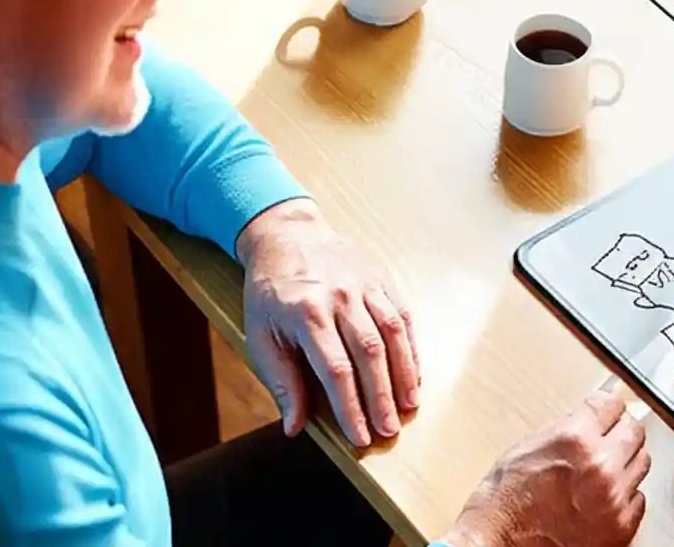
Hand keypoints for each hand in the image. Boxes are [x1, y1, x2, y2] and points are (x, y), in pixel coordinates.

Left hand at [237, 198, 419, 446]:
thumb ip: (281, 381)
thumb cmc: (270, 293)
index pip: (335, 369)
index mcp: (305, 313)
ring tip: (409, 406)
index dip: (351, 407)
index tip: (360, 437)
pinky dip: (411, 348)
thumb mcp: (260, 336)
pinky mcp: (381, 278)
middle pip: (368, 353)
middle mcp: (339, 297)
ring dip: (404, 373)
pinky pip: (402, 315)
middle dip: (382, 397)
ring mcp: (364, 284)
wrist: (287, 236)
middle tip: (390, 430)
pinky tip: (414, 374)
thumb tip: (295, 426)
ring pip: (392, 332)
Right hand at [439, 391, 650, 546]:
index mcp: (575, 440)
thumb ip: (570, 426)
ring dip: (624, 462)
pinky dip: (624, 495)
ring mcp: (614, 499)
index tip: (608, 410)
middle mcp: (600, 467)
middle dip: (620, 431)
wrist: (500, 540)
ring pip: (642, 462)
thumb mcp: (532, 444)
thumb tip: (596, 415)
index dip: (607, 406)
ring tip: (600, 471)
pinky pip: (639, 497)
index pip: (612, 404)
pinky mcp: (621, 526)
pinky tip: (602, 496)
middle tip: (608, 437)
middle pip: (634, 431)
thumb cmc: (507, 498)